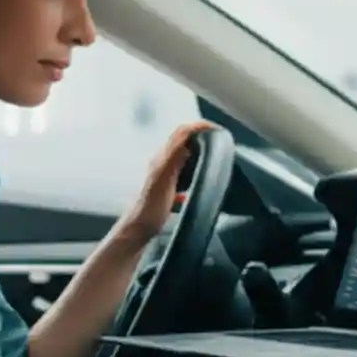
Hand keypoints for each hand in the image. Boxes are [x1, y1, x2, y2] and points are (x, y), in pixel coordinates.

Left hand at [121, 121, 217, 241]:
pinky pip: (182, 170)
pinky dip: (193, 166)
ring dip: (198, 148)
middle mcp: (161, 162)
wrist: (137, 229)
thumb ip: (174, 160)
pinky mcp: (165, 186)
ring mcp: (162, 174)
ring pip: (182, 153)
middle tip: (219, 138)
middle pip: (182, 139)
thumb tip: (188, 140)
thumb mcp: (164, 181)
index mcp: (162, 159)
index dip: (199, 126)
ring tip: (214, 152)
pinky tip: (200, 177)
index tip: (216, 129)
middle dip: (200, 134)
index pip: (181, 133)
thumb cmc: (150, 209)